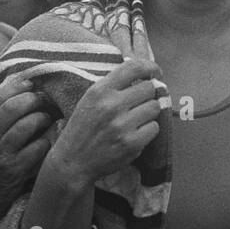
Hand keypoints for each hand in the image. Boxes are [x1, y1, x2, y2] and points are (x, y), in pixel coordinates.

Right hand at [0, 77, 54, 227]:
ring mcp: (3, 155)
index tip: (29, 83)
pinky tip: (48, 140)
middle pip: (13, 108)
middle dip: (32, 99)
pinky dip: (46, 141)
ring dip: (42, 118)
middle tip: (43, 98)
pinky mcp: (16, 170)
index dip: (15, 87)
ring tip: (46, 118)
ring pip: (27, 126)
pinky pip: (37, 148)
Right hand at [46, 59, 162, 185]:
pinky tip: (134, 134)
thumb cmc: (84, 128)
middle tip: (138, 105)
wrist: (73, 162)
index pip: (134, 67)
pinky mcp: (131, 143)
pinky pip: (154, 128)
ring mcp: (122, 125)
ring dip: (148, 114)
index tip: (156, 73)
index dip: (150, 67)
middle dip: (147, 96)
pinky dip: (148, 131)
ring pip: (154, 107)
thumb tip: (146, 73)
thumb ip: (114, 85)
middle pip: (149, 88)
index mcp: (100, 90)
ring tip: (134, 121)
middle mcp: (111, 105)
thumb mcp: (90, 99)